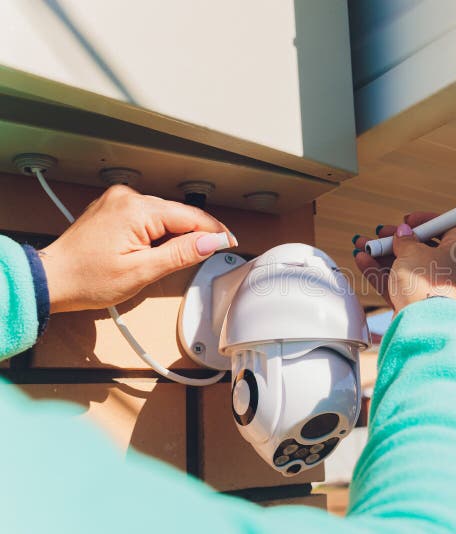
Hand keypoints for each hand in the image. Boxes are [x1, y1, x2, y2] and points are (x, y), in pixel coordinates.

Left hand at [39, 185, 236, 312]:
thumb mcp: (142, 271)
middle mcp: (128, 197)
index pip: (190, 216)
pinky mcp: (114, 207)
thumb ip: (180, 253)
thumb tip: (210, 241)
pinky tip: (152, 249)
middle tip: (206, 255)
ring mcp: (119, 200)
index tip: (230, 242)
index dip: (214, 231)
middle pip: (178, 214)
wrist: (52, 279)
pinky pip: (148, 215)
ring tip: (168, 259)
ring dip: (174, 234)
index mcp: (137, 209)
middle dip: (194, 234)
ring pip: (164, 215)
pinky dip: (157, 230)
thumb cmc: (87, 279)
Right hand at [353, 212, 455, 313]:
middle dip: (396, 238)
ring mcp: (433, 287)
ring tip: (363, 245)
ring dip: (383, 254)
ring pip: (406, 264)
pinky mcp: (417, 301)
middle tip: (382, 233)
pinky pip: (399, 282)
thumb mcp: (413, 251)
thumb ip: (405, 239)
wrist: (423, 324)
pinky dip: (381, 271)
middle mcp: (450, 269)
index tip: (409, 219)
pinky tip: (363, 260)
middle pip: (422, 246)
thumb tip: (403, 233)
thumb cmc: (426, 285)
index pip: (450, 226)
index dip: (428, 220)